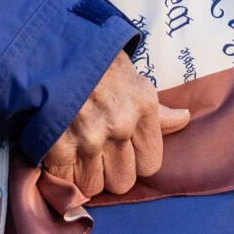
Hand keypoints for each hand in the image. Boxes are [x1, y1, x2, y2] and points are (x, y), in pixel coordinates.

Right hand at [42, 53, 189, 198]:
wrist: (49, 47)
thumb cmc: (94, 60)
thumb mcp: (132, 76)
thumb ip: (156, 107)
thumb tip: (184, 119)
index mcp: (142, 108)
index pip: (150, 165)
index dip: (135, 160)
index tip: (122, 150)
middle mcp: (120, 126)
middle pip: (123, 181)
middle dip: (111, 171)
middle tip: (98, 153)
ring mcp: (88, 139)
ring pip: (95, 186)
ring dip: (85, 175)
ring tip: (77, 153)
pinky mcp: (58, 148)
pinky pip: (67, 182)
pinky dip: (61, 175)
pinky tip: (59, 156)